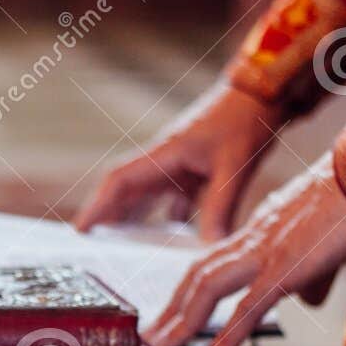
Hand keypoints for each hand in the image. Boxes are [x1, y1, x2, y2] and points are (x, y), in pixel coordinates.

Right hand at [75, 83, 284, 240]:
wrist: (265, 93)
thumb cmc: (246, 120)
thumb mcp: (234, 166)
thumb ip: (220, 208)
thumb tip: (209, 249)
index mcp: (164, 155)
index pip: (119, 182)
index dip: (97, 207)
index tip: (80, 231)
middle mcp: (164, 161)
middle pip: (125, 194)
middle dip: (107, 221)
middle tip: (92, 250)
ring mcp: (178, 165)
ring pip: (147, 199)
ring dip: (134, 222)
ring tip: (122, 252)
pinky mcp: (195, 170)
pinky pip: (173, 201)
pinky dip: (169, 222)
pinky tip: (171, 244)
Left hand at [141, 158, 345, 345]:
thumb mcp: (326, 242)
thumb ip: (313, 274)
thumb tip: (308, 301)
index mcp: (261, 232)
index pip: (213, 261)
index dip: (189, 289)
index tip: (173, 312)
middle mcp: (254, 240)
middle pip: (198, 273)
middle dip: (171, 308)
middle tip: (151, 336)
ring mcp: (267, 253)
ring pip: (208, 287)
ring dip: (182, 321)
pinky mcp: (287, 268)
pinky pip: (247, 308)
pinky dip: (225, 337)